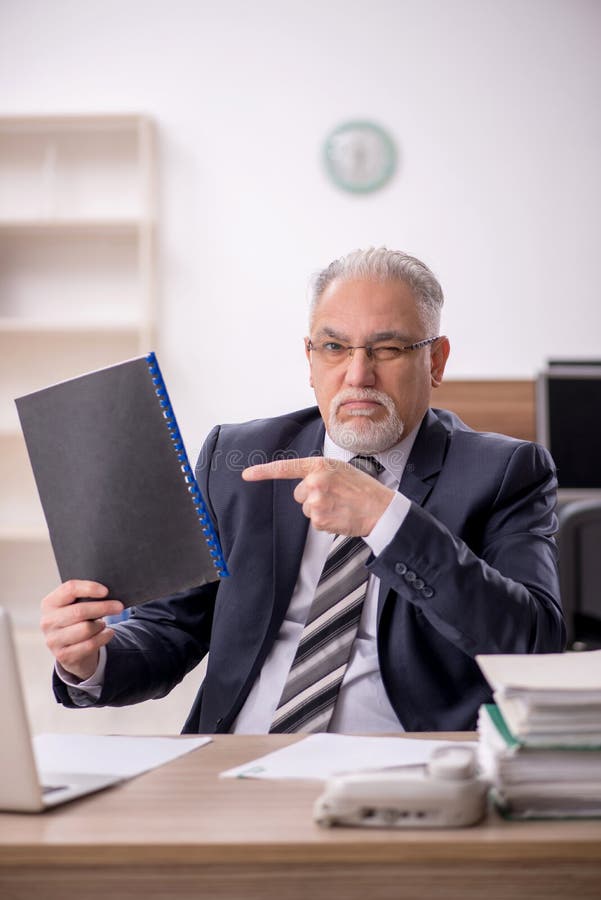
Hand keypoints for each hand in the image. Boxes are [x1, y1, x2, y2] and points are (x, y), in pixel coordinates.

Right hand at [40, 581, 123, 681]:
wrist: (68, 648)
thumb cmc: (75, 621)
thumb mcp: (73, 606)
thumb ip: (85, 598)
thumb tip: (108, 595)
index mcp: (49, 603)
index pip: (69, 589)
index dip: (89, 588)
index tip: (106, 591)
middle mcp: (48, 621)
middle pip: (79, 611)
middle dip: (103, 607)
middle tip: (119, 607)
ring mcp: (53, 640)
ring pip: (86, 629)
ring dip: (100, 625)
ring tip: (103, 624)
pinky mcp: (63, 655)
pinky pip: (90, 644)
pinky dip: (103, 637)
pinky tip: (108, 633)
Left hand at [242, 456, 393, 535]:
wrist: (381, 509)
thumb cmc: (363, 489)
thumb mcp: (341, 469)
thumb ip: (320, 472)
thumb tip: (305, 482)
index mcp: (319, 465)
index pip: (286, 467)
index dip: (263, 472)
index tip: (247, 475)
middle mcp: (314, 481)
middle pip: (298, 493)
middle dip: (312, 496)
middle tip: (334, 496)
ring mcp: (316, 501)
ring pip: (307, 509)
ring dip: (320, 509)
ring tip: (340, 506)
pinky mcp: (319, 519)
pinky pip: (315, 522)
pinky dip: (326, 521)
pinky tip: (340, 515)